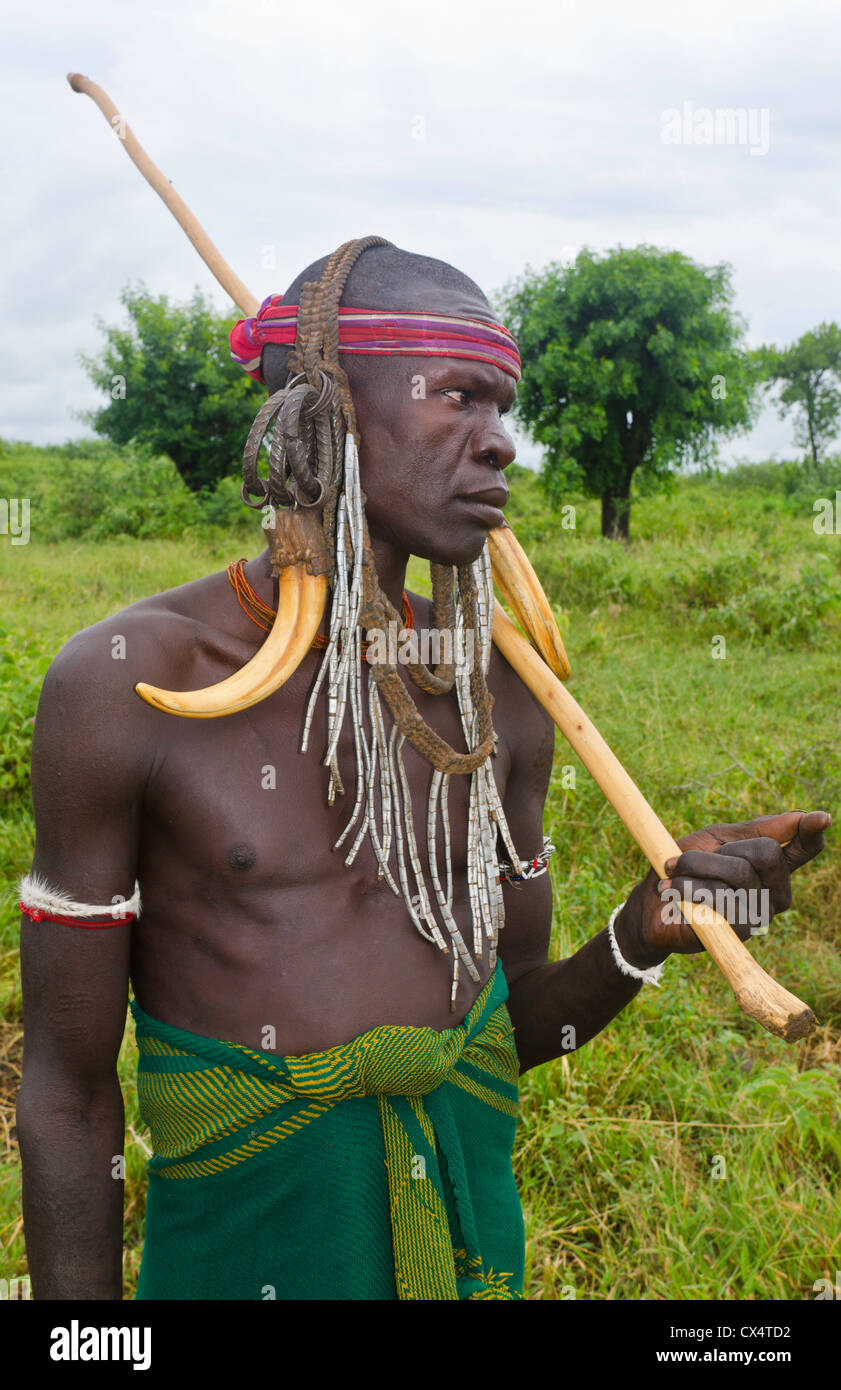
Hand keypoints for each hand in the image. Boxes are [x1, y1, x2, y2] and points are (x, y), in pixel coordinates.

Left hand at [614, 810, 830, 967]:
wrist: (649, 902)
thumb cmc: (683, 866)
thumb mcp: (716, 839)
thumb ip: (757, 829)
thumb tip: (802, 816)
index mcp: (770, 865)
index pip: (804, 847)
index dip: (812, 831)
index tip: (822, 818)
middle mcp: (773, 891)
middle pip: (767, 853)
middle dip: (722, 849)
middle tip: (688, 858)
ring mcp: (759, 913)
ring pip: (739, 874)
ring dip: (696, 868)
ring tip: (675, 876)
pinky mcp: (739, 933)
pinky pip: (721, 899)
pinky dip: (690, 889)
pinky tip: (676, 894)